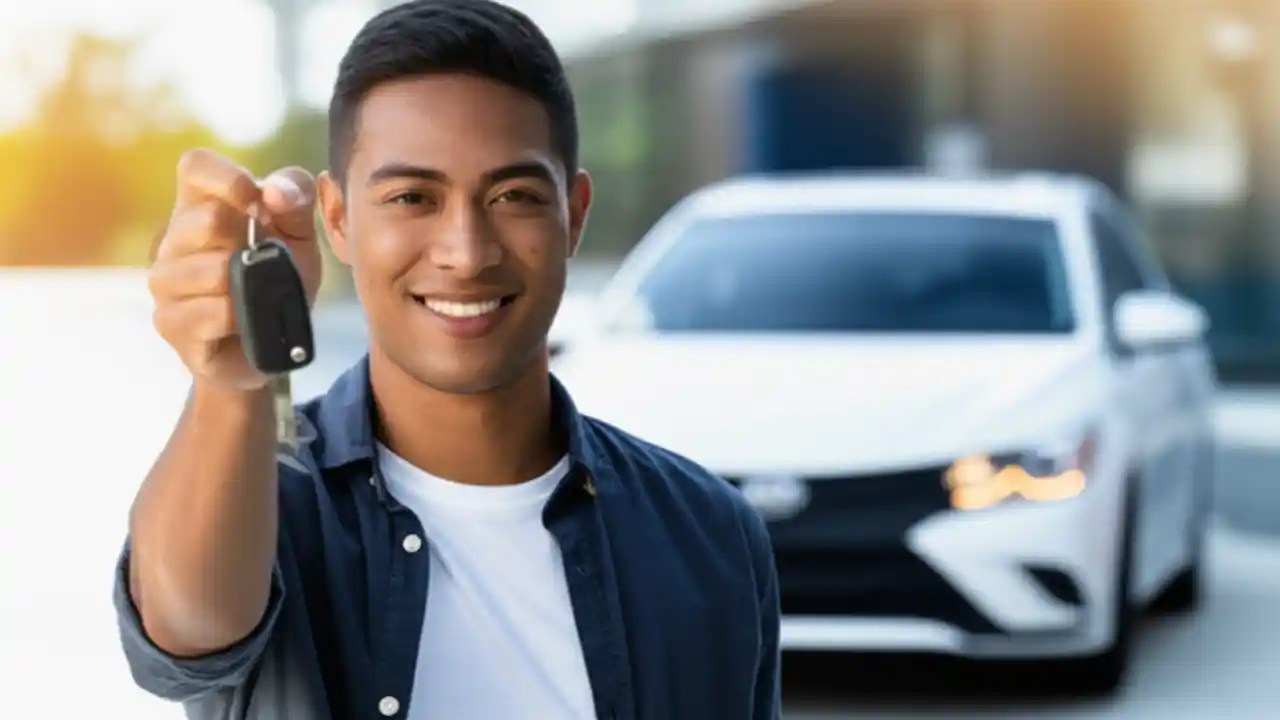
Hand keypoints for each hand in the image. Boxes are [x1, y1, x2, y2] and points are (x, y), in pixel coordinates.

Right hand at [148, 149, 322, 390]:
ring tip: (254, 296)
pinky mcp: (170, 322)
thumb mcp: (300, 237)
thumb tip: (274, 190)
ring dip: (249, 285)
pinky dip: (242, 317)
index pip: (195, 165)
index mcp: (201, 205)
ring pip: (211, 270)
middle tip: (263, 264)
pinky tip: (245, 322)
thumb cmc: (279, 281)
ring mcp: (165, 282)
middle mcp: (173, 239)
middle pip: (205, 219)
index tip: (260, 204)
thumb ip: (296, 201)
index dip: (229, 178)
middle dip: (249, 242)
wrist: (270, 347)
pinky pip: (214, 312)